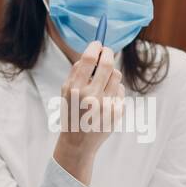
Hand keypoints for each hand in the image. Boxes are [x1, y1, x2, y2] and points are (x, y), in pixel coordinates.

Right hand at [53, 41, 124, 183]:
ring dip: (111, 73)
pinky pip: (120, 91)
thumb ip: (75, 73)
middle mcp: (92, 97)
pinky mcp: (117, 112)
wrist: (78, 143)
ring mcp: (106, 105)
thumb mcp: (65, 93)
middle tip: (106, 50)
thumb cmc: (71, 113)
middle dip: (108, 53)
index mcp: (76, 90)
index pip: (88, 59)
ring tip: (103, 81)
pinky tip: (105, 100)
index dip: (95, 47)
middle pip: (107, 64)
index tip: (97, 43)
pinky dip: (114, 90)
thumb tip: (91, 52)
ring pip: (117, 76)